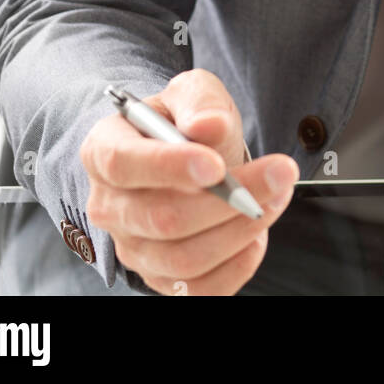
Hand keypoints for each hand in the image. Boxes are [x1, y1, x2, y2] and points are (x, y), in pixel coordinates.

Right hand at [81, 69, 298, 295]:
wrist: (187, 156)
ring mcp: (132, 248)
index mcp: (104, 149)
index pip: (122, 164)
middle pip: (162, 217)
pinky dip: (236, 266)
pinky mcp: (160, 279)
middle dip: (227, 199)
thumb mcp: (192, 92)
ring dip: (239, 229)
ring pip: (183, 258)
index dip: (169, 167)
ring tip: (275, 198)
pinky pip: (197, 290)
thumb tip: (209, 126)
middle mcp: (109, 205)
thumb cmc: (183, 121)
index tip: (217, 165)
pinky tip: (257, 236)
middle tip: (279, 173)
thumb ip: (200, 102)